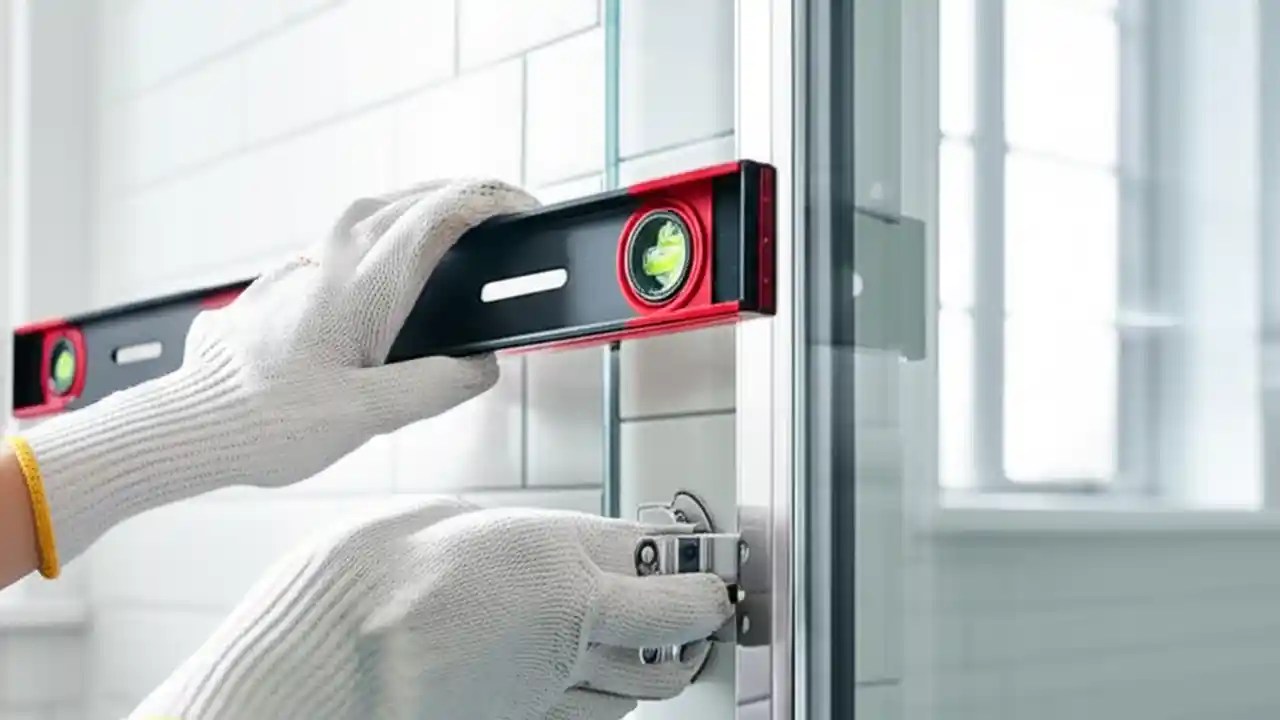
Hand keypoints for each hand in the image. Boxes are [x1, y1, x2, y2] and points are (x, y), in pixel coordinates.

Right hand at [131, 502, 734, 719]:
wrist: (322, 658)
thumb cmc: (372, 577)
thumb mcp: (457, 520)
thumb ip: (519, 538)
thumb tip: (546, 543)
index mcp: (561, 564)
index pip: (668, 569)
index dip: (694, 565)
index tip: (700, 560)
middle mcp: (569, 633)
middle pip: (675, 638)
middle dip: (695, 624)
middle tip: (692, 604)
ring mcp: (547, 690)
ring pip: (638, 690)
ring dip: (650, 665)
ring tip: (638, 641)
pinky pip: (588, 719)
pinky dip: (600, 702)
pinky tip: (578, 679)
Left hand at [177, 178, 537, 485]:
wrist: (187, 425)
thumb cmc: (264, 423)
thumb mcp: (366, 416)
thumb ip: (433, 386)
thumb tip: (480, 367)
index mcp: (361, 287)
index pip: (438, 216)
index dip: (489, 203)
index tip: (521, 209)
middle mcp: (330, 264)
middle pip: (406, 201)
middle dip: (460, 195)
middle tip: (496, 210)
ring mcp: (299, 270)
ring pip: (367, 213)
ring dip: (415, 206)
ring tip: (446, 224)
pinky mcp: (278, 286)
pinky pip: (337, 238)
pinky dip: (376, 232)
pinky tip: (378, 265)